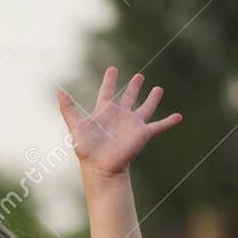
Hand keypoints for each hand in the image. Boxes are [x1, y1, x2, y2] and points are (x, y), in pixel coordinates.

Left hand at [57, 65, 181, 175]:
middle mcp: (120, 116)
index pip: (107, 91)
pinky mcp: (142, 133)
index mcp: (104, 112)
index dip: (110, 80)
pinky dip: (169, 122)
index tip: (112, 69)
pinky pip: (159, 126)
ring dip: (152, 99)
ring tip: (158, 89)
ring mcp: (132, 124)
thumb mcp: (75, 126)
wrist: (101, 167)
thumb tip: (59, 91)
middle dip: (134, 87)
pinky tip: (179, 116)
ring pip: (145, 108)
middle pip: (129, 97)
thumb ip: (68, 108)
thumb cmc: (86, 149)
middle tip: (140, 76)